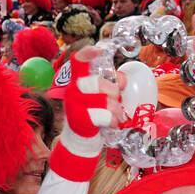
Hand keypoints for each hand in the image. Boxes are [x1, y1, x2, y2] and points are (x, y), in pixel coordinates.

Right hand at [50, 46, 124, 181]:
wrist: (80, 142)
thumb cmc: (94, 114)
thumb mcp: (102, 96)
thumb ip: (112, 84)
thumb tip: (122, 78)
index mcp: (78, 81)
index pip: (78, 62)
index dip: (87, 54)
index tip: (99, 51)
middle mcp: (72, 91)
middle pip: (97, 82)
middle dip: (112, 92)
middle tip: (115, 101)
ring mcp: (74, 106)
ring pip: (104, 100)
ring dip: (115, 109)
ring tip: (115, 115)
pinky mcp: (79, 121)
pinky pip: (104, 116)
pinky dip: (113, 121)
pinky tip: (112, 124)